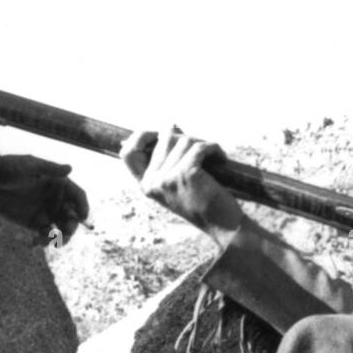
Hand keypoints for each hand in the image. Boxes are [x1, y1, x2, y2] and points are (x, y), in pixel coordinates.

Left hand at [0, 154, 88, 244]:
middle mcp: (56, 199)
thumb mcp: (27, 165)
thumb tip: (69, 169)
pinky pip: (46, 235)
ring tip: (50, 242)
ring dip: (61, 237)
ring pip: (62, 228)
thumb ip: (48, 168)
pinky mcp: (34, 223)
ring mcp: (46, 211)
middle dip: (72, 226)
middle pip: (73, 215)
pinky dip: (44, 241)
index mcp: (58, 183)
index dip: (83, 206)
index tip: (83, 217)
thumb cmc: (8, 167)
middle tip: (65, 233)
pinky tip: (35, 243)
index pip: (77, 196)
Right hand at [119, 126, 244, 248]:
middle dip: (187, 138)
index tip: (161, 133)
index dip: (142, 136)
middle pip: (165, 138)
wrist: (224, 227)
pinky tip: (222, 159)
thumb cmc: (204, 203)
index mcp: (146, 185)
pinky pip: (200, 147)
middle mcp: (153, 182)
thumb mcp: (179, 181)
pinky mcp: (186, 174)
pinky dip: (214, 148)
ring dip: (202, 143)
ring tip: (214, 156)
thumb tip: (171, 125)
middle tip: (203, 150)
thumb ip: (171, 157)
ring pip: (184, 140)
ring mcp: (167, 178)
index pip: (128, 153)